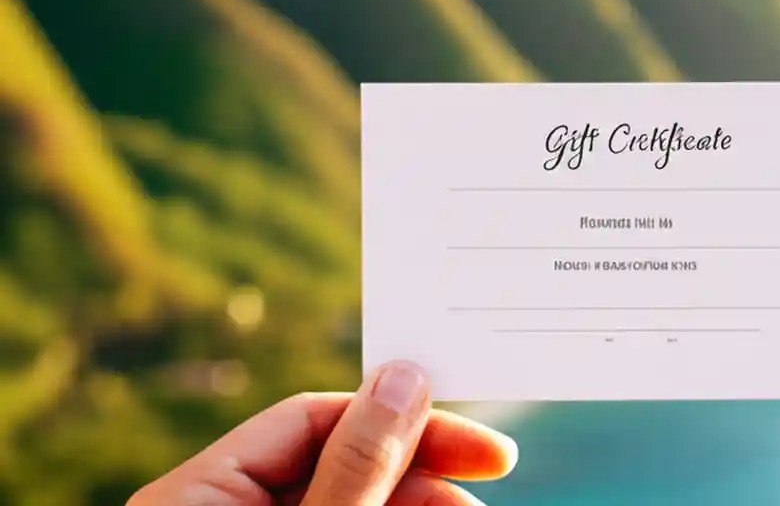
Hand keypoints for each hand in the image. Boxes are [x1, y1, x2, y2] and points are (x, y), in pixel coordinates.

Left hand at [130, 361, 515, 504]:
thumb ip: (357, 464)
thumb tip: (404, 375)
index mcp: (198, 493)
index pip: (313, 417)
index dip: (399, 414)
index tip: (472, 433)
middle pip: (339, 458)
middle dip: (420, 464)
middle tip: (491, 470)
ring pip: (350, 497)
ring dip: (418, 498)